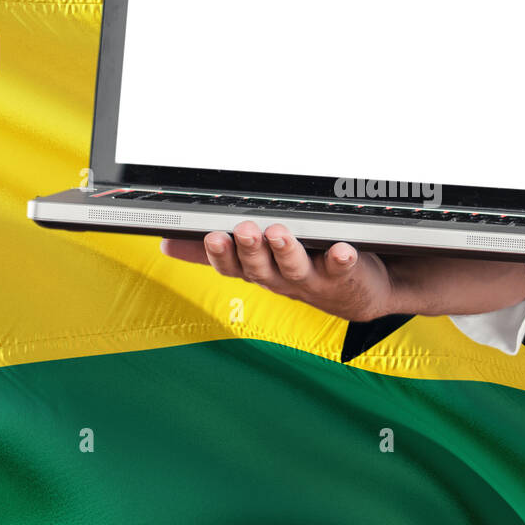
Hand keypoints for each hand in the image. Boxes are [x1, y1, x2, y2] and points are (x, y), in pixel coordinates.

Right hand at [160, 221, 394, 321]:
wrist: (358, 295)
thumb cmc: (302, 269)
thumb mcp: (255, 263)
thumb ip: (216, 253)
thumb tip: (166, 244)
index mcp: (257, 271)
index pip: (230, 266)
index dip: (220, 254)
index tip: (211, 236)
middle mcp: (280, 279)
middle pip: (260, 267)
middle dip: (250, 249)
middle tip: (245, 229)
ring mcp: (312, 280)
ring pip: (294, 267)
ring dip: (286, 251)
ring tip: (279, 233)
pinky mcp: (344, 275)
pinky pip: (342, 268)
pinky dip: (342, 259)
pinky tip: (342, 248)